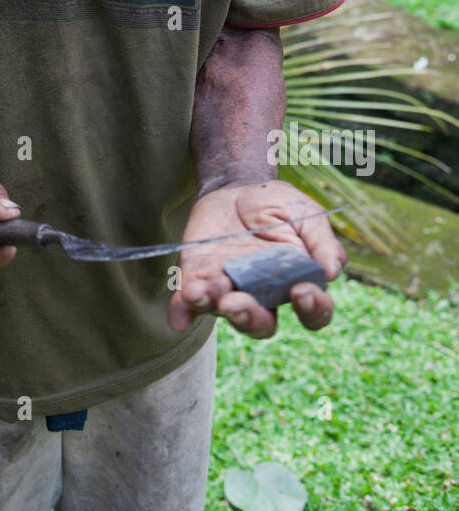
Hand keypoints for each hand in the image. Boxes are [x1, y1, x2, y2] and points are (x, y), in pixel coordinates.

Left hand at [167, 180, 345, 338]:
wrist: (239, 187)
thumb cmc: (279, 206)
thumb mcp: (307, 215)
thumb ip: (323, 242)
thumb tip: (332, 272)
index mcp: (296, 284)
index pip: (312, 312)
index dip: (311, 309)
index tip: (302, 291)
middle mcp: (262, 295)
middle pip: (260, 323)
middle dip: (249, 318)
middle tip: (238, 303)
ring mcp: (229, 288)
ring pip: (222, 311)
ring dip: (211, 307)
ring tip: (202, 294)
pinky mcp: (200, 276)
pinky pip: (189, 301)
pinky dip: (183, 311)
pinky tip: (178, 317)